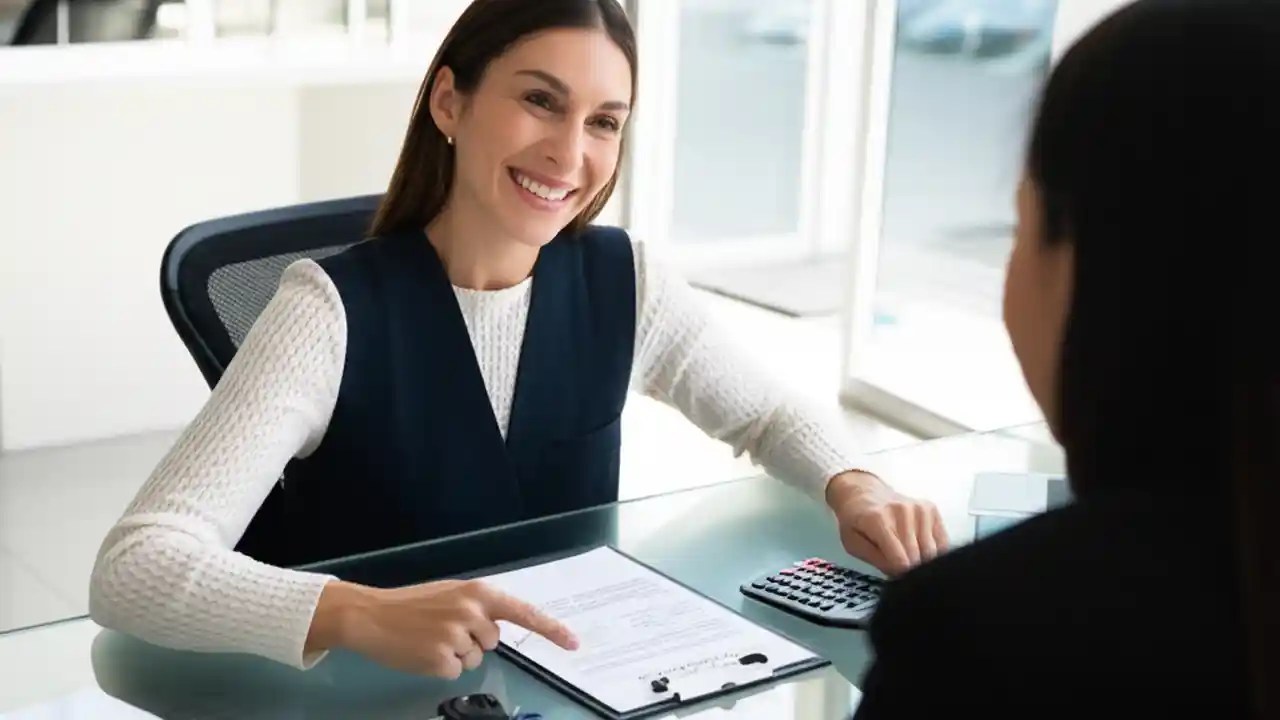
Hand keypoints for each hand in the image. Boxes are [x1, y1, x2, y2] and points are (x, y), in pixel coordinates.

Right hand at [308, 578, 577, 677]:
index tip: (574, 643)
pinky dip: (440, 667)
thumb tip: (497, 625)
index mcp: (479, 592)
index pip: (524, 612)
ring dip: (456, 655)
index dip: (552, 630)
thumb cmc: (411, 604)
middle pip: (493, 642)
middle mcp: (473, 612)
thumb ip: (478, 606)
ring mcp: (458, 636)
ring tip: (429, 638)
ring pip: (474, 659)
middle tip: (442, 629)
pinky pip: (455, 672)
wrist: (371, 615)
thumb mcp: (451, 594)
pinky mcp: (442, 659)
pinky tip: (422, 652)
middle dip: (473, 641)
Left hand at [826, 471, 948, 576]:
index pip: (900, 560)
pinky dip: (932, 551)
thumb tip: (899, 575)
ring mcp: (919, 509)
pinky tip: (917, 545)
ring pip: (931, 553)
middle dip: (909, 568)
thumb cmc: (856, 519)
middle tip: (896, 562)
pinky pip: (941, 543)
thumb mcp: (853, 544)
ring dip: (920, 559)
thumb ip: (877, 561)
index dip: (898, 575)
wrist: (863, 493)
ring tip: (904, 550)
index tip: (894, 576)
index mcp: (878, 520)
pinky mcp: (931, 509)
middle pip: (917, 558)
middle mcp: (902, 511)